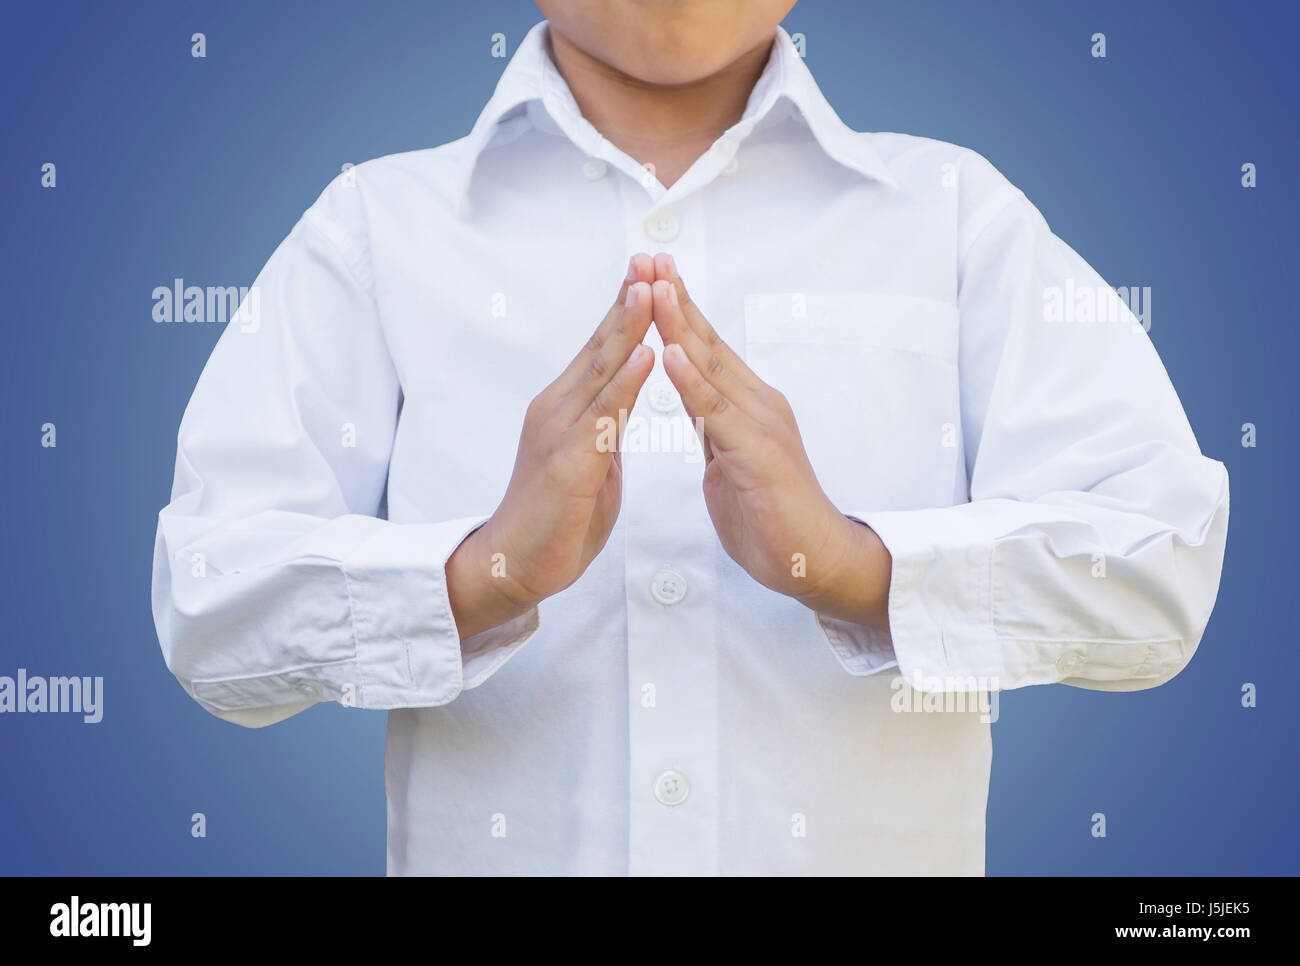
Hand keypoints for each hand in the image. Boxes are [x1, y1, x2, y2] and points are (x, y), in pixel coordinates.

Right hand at [447, 254, 656, 638]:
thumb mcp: (592, 464)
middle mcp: (557, 409)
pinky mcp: (568, 464)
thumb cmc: (555, 520)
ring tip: (651, 287)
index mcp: (566, 409)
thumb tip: (622, 406)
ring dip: (627, 327)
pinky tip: (645, 356)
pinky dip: (625, 384)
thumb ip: (606, 430)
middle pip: (599, 345)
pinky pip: (601, 418)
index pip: (601, 348)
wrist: (514, 568)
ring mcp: (560, 433)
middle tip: (652, 255)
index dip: (626, 309)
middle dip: (628, 300)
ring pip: (599, 371)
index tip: (651, 270)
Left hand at [650, 254, 891, 627]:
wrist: (813, 562)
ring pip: (711, 365)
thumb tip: (697, 412)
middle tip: (649, 256)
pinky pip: (715, 411)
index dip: (677, 312)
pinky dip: (691, 380)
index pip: (706, 350)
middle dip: (675, 299)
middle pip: (708, 342)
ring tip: (653, 285)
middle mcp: (757, 403)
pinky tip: (671, 351)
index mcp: (747, 407)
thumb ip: (714, 433)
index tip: (649, 276)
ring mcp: (760, 423)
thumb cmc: (771, 521)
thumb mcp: (730, 466)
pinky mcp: (757, 451)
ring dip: (679, 324)